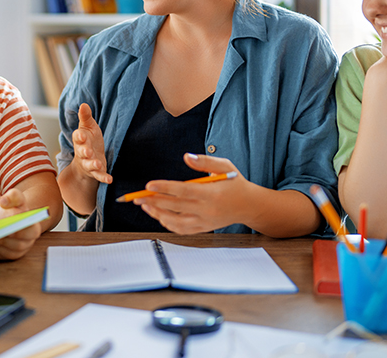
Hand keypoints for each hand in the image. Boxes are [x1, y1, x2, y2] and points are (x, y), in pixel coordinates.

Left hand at [0, 189, 40, 260]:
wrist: (11, 216)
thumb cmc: (15, 208)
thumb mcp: (15, 197)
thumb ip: (12, 197)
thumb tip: (3, 202)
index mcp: (34, 228)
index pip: (31, 231)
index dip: (19, 229)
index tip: (7, 223)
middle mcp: (28, 242)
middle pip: (18, 245)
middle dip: (5, 238)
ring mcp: (19, 251)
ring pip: (8, 252)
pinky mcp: (8, 256)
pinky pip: (0, 256)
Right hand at [71, 103, 109, 184]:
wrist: (87, 159)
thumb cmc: (88, 140)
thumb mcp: (88, 127)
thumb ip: (85, 117)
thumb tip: (83, 104)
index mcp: (80, 140)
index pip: (77, 137)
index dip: (79, 137)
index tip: (82, 135)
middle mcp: (82, 152)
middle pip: (82, 152)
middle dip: (84, 152)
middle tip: (88, 151)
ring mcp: (89, 163)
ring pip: (89, 165)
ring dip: (93, 165)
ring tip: (98, 164)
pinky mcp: (96, 172)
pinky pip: (99, 176)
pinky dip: (104, 178)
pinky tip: (110, 179)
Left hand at [134, 154, 251, 234]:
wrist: (250, 205)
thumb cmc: (235, 183)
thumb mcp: (225, 166)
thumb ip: (205, 161)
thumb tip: (186, 157)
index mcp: (211, 194)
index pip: (183, 191)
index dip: (164, 188)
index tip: (149, 185)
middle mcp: (207, 210)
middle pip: (175, 207)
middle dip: (154, 202)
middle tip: (137, 198)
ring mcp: (205, 221)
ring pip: (176, 222)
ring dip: (158, 214)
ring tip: (145, 206)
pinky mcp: (203, 228)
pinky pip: (182, 230)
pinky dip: (168, 224)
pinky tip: (159, 215)